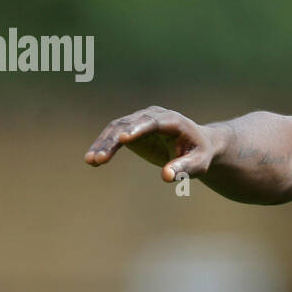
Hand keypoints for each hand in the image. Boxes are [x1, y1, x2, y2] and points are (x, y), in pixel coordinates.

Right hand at [84, 106, 224, 180]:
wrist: (197, 145)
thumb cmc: (200, 154)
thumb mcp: (198, 164)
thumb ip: (184, 169)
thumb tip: (166, 176)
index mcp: (173, 121)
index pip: (153, 123)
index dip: (138, 129)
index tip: (123, 139)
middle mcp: (153, 115)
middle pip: (130, 124)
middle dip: (114, 140)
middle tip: (100, 158)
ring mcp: (140, 120)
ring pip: (117, 128)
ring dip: (104, 143)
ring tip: (92, 161)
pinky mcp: (132, 129)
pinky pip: (114, 135)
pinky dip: (103, 146)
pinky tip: (92, 160)